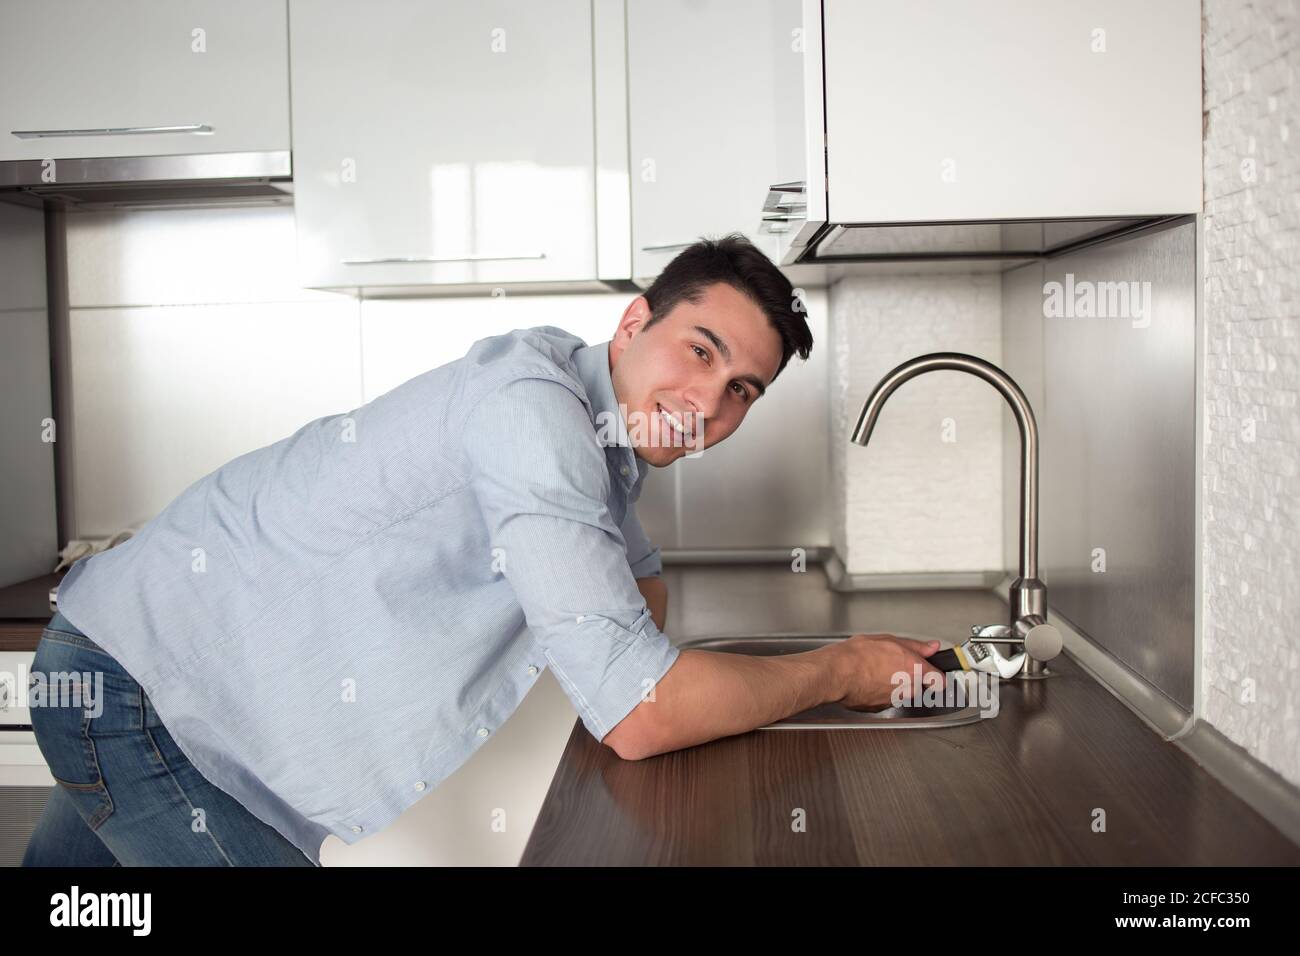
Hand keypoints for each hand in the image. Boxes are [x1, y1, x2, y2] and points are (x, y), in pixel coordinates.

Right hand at [830, 634, 945, 710]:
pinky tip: (868, 681)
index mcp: (914, 669)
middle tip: (894, 665)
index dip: (937, 676)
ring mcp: (895, 700)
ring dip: (895, 685)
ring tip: (877, 672)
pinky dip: (880, 692)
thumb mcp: (889, 640)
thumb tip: (931, 647)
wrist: (837, 674)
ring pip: (902, 693)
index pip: (939, 679)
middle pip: (919, 686)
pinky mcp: (880, 708)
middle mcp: (908, 688)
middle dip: (911, 677)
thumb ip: (915, 646)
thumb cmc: (859, 656)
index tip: (934, 673)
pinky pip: (886, 699)